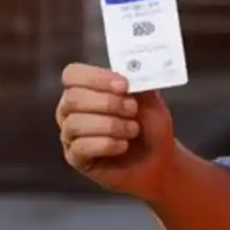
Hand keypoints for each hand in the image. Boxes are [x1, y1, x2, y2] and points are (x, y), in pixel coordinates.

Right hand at [55, 63, 176, 201]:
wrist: (158, 158)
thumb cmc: (150, 125)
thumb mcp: (149, 98)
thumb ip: (137, 82)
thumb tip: (130, 70)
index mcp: (86, 88)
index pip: (73, 74)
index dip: (96, 78)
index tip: (123, 86)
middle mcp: (71, 110)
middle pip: (72, 98)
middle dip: (107, 103)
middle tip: (133, 109)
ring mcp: (70, 134)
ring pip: (75, 123)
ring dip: (110, 125)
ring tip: (133, 130)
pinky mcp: (75, 158)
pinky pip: (80, 147)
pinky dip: (106, 144)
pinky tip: (123, 146)